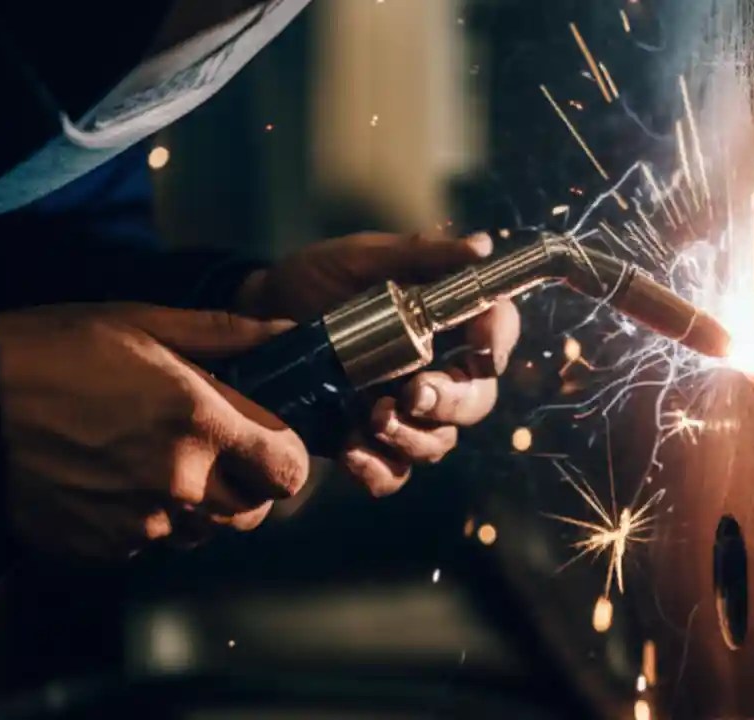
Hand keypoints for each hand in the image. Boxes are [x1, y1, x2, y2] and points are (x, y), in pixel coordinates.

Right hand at [0, 305, 309, 561]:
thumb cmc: (54, 351)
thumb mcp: (142, 323)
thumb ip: (224, 334)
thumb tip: (283, 332)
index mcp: (202, 423)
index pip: (290, 469)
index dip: (288, 457)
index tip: (271, 441)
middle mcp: (181, 482)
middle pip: (255, 510)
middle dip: (249, 485)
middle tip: (220, 453)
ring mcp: (142, 522)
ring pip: (206, 532)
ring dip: (202, 506)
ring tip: (163, 463)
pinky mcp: (105, 546)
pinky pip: (153, 544)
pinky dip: (151, 522)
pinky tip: (121, 483)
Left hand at [234, 232, 520, 496]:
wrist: (252, 317)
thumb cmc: (314, 279)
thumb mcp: (362, 258)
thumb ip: (421, 254)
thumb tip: (482, 246)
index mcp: (445, 322)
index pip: (497, 331)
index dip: (500, 340)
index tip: (482, 346)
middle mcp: (436, 370)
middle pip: (476, 400)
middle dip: (452, 402)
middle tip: (414, 392)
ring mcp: (403, 412)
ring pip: (439, 443)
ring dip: (414, 438)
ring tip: (374, 418)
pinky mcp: (368, 442)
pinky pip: (393, 474)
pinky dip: (379, 470)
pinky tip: (351, 450)